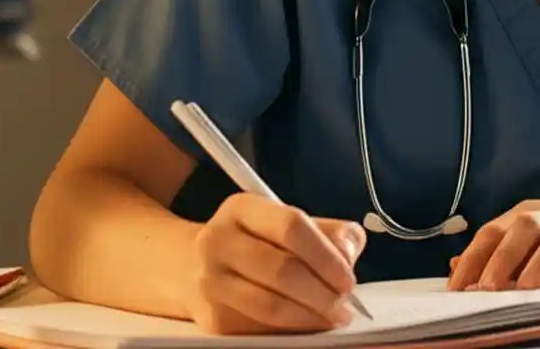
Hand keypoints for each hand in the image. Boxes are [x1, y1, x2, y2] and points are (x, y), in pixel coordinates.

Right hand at [185, 193, 366, 334]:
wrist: (190, 265)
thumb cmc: (253, 242)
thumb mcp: (283, 222)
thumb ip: (327, 231)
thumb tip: (349, 253)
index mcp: (241, 208)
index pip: (291, 226)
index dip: (326, 255)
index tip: (347, 277)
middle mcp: (218, 240)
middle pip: (282, 269)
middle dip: (323, 292)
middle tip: (344, 304)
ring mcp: (210, 280)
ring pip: (271, 306)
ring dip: (311, 317)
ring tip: (332, 317)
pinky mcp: (211, 317)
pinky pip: (260, 329)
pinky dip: (291, 330)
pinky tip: (306, 325)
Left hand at [447, 188, 539, 291]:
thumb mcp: (529, 238)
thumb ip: (495, 252)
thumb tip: (454, 266)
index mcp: (524, 216)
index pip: (491, 233)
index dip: (472, 258)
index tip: (454, 288)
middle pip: (521, 229)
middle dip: (500, 259)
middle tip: (484, 289)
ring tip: (525, 288)